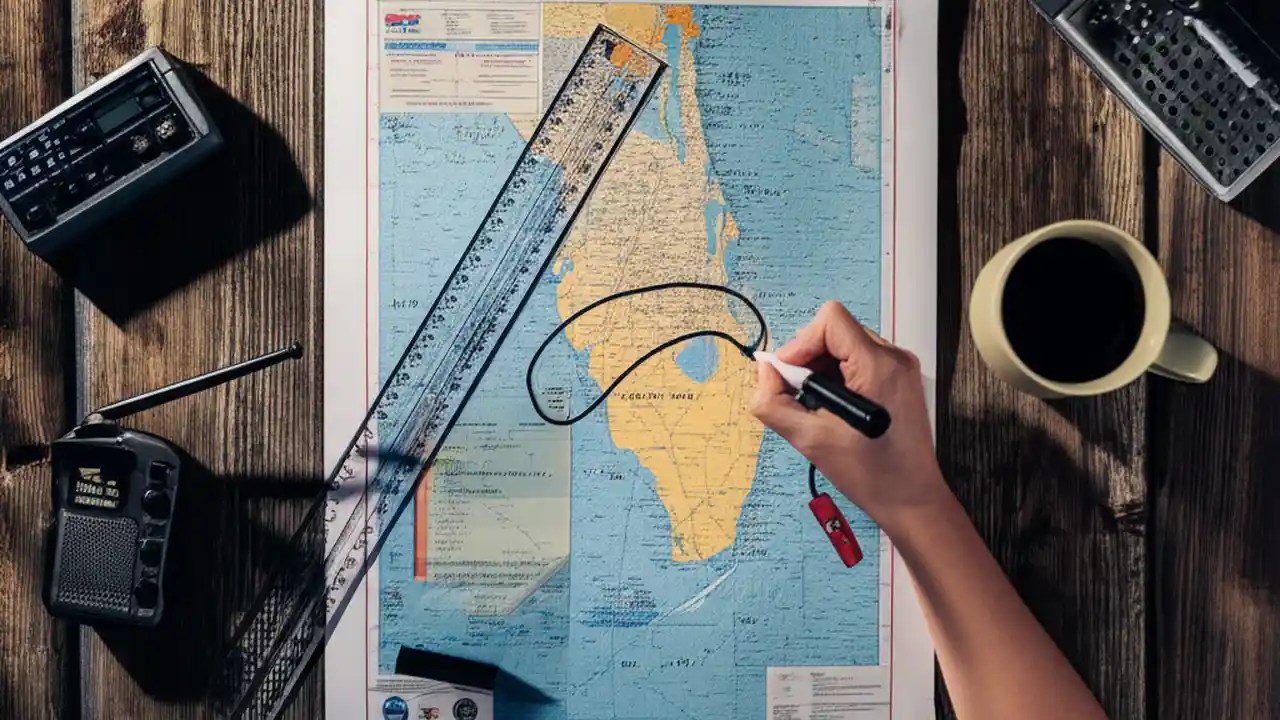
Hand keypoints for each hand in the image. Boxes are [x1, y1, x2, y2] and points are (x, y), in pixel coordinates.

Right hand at [749, 301, 949, 535]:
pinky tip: (835, 409)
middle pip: (836, 331)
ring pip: (845, 345)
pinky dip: (838, 377)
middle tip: (800, 396)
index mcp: (877, 365)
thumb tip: (764, 372)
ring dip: (822, 369)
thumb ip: (773, 402)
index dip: (801, 343)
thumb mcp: (809, 440)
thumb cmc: (869, 474)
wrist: (912, 499)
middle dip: (809, 359)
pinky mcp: (900, 379)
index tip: (790, 376)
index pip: (830, 320)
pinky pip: (859, 360)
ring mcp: (901, 367)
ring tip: (819, 407)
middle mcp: (894, 357)